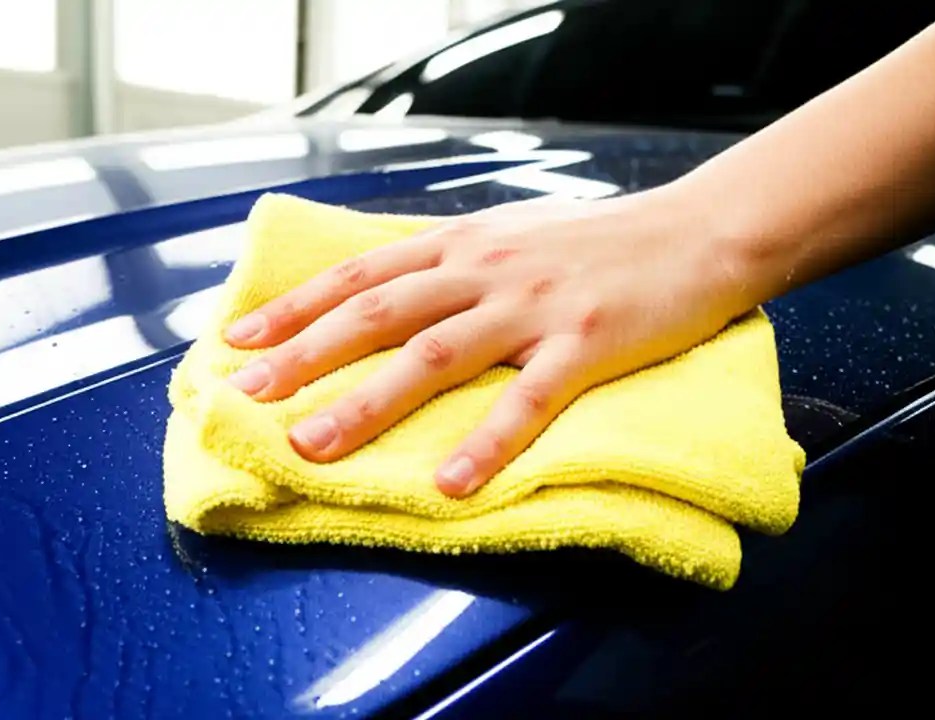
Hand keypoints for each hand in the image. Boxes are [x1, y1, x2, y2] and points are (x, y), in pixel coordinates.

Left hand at [223, 187, 751, 497]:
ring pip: (433, 354)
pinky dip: (485, 442)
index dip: (296, 306)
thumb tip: (389, 289)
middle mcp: (484, 269)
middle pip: (378, 313)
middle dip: (305, 355)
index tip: (237, 338)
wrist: (697, 232)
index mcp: (462, 244)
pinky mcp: (585, 343)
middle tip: (246, 394)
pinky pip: (528, 400)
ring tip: (313, 445)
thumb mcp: (511, 233)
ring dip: (367, 402)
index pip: (361, 273)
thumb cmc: (599, 241)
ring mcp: (532, 306)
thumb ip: (452, 260)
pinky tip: (448, 483)